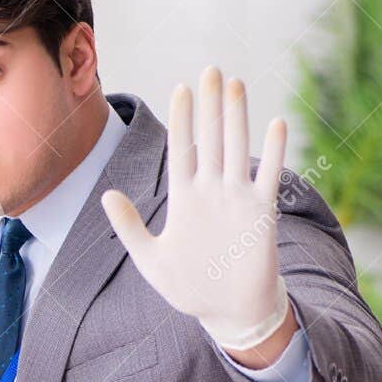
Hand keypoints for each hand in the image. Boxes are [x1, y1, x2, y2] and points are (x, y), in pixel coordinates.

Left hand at [101, 67, 290, 351]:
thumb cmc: (189, 288)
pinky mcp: (261, 213)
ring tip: (235, 84)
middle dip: (210, 105)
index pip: (182, 149)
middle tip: (211, 69)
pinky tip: (276, 123)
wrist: (228, 313)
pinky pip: (268, 176)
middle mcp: (212, 191)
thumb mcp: (150, 258)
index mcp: (184, 198)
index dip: (182, 120)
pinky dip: (273, 152)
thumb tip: (106, 194)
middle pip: (211, 139)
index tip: (180, 88)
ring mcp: (238, 198)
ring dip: (237, 117)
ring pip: (237, 148)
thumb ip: (130, 226)